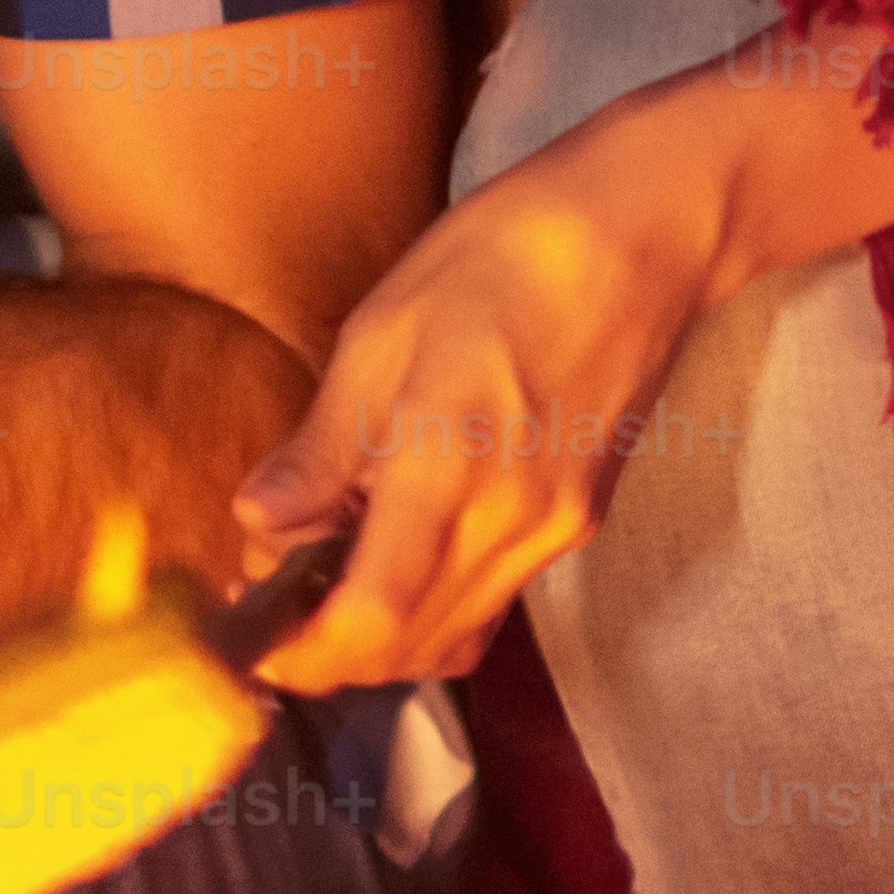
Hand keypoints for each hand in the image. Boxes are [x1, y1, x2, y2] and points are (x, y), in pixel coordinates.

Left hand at [232, 133, 726, 690]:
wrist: (638, 237)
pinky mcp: (581, 521)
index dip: (305, 653)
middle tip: (273, 610)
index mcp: (446, 464)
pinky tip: (401, 551)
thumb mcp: (381, 332)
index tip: (255, 640)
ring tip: (328, 579)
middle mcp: (511, 520)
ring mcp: (556, 529)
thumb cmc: (501, 260)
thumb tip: (260, 518)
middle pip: (411, 649)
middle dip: (331, 655)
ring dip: (384, 639)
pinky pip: (496, 599)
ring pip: (456, 636)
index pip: (372, 618)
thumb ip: (324, 445)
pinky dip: (437, 605)